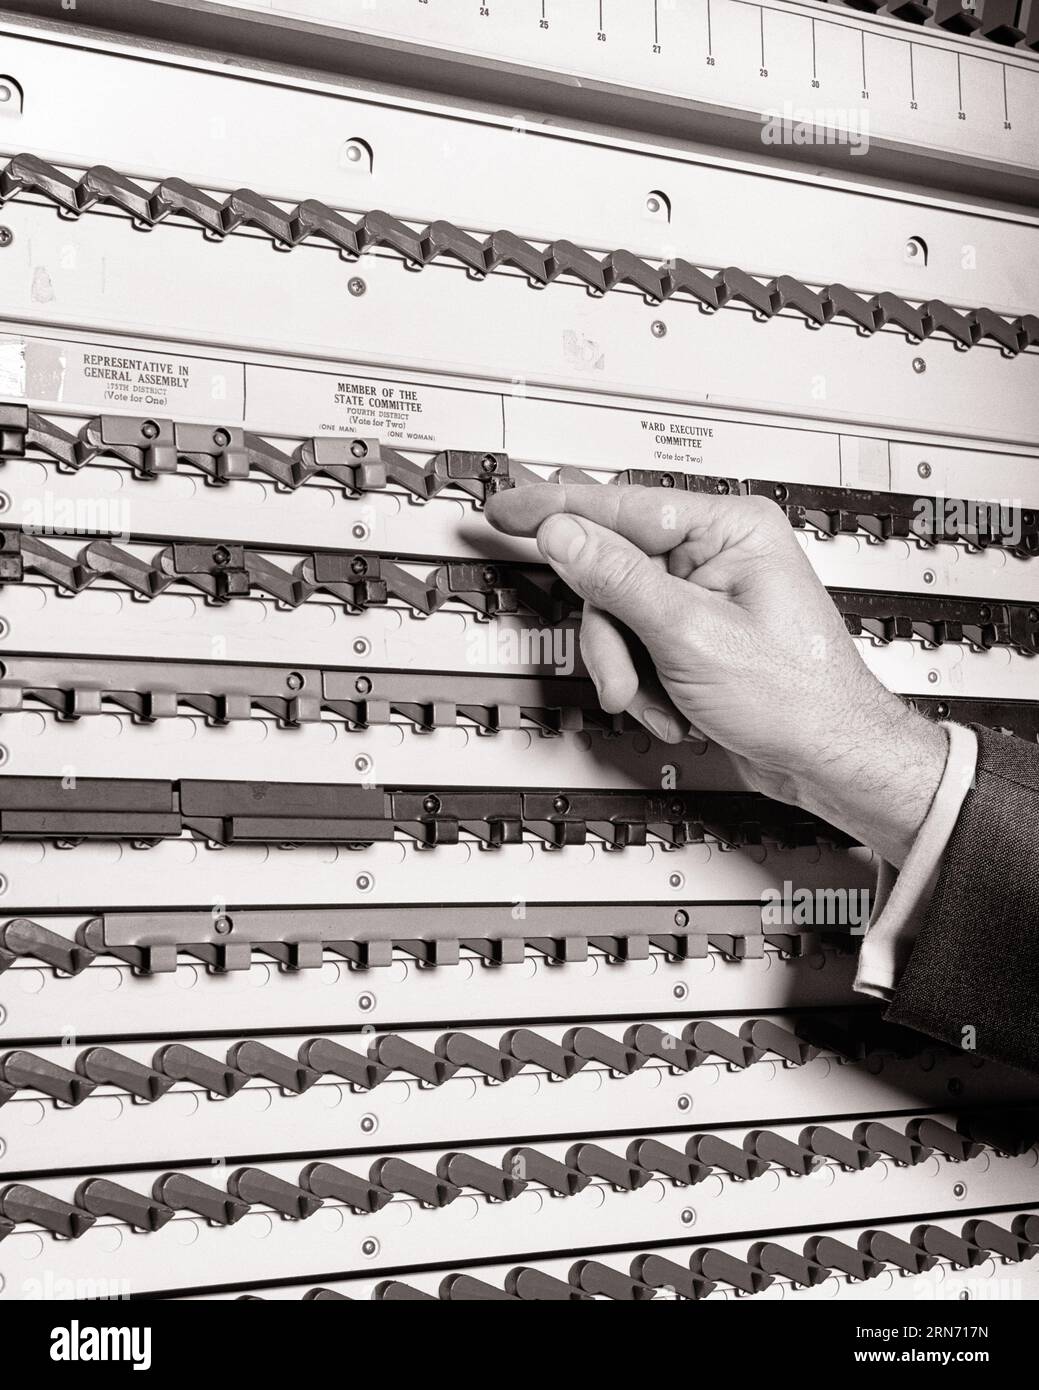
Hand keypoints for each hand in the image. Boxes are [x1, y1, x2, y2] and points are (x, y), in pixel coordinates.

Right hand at [484, 483, 947, 866]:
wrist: (826, 760)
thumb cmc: (796, 696)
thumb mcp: (689, 634)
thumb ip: (618, 578)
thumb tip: (563, 532)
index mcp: (730, 528)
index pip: (620, 504)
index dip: (556, 509)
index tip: (508, 510)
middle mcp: (719, 552)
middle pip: (612, 569)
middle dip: (611, 634)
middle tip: (622, 673)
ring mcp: (707, 593)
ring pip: (619, 615)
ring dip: (630, 668)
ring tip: (659, 699)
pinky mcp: (698, 632)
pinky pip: (638, 643)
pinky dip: (645, 682)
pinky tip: (675, 705)